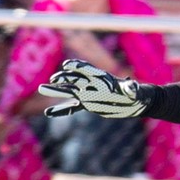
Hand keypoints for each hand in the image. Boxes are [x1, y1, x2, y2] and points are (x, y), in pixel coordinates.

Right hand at [38, 59, 156, 118]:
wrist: (135, 102)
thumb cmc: (137, 94)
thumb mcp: (135, 92)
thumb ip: (131, 88)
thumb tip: (132, 86)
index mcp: (101, 78)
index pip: (86, 69)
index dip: (78, 66)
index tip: (67, 66)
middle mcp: (92, 84)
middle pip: (74, 78)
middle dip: (63, 78)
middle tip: (53, 79)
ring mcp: (88, 94)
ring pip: (69, 91)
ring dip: (56, 90)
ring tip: (42, 88)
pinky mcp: (88, 105)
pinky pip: (72, 107)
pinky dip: (61, 110)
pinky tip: (48, 113)